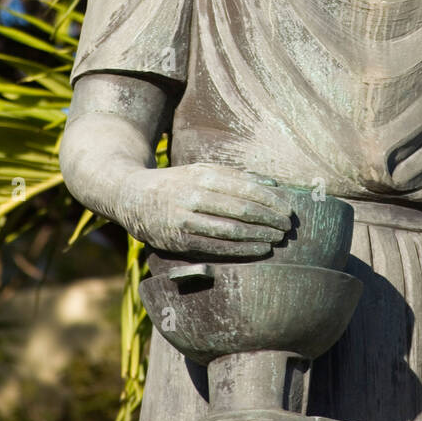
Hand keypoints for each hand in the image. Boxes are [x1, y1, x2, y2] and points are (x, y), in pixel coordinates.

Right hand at [116, 162, 292, 256]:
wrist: (133, 196)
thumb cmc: (178, 183)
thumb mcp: (203, 170)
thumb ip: (237, 177)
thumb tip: (274, 183)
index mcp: (203, 174)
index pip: (246, 189)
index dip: (271, 201)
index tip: (288, 210)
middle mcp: (194, 195)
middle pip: (242, 210)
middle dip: (270, 220)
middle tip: (287, 227)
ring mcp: (185, 219)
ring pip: (231, 231)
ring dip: (259, 236)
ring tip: (277, 239)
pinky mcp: (179, 241)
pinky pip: (217, 248)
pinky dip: (242, 250)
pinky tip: (260, 249)